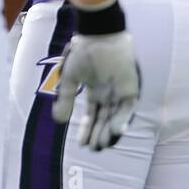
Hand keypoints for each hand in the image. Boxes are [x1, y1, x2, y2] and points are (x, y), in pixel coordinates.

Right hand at [52, 31, 139, 151]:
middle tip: (93, 150)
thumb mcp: (69, 79)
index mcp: (95, 90)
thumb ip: (65, 100)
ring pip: (115, 117)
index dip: (87, 129)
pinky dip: (121, 121)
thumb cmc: (82, 53)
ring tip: (101, 145)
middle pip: (104, 119)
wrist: (98, 38)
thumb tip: (58, 121)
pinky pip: (126, 109)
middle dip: (98, 134)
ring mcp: (120, 92)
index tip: (81, 143)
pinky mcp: (130, 89)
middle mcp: (108, 94)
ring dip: (109, 132)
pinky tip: (113, 131)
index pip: (92, 114)